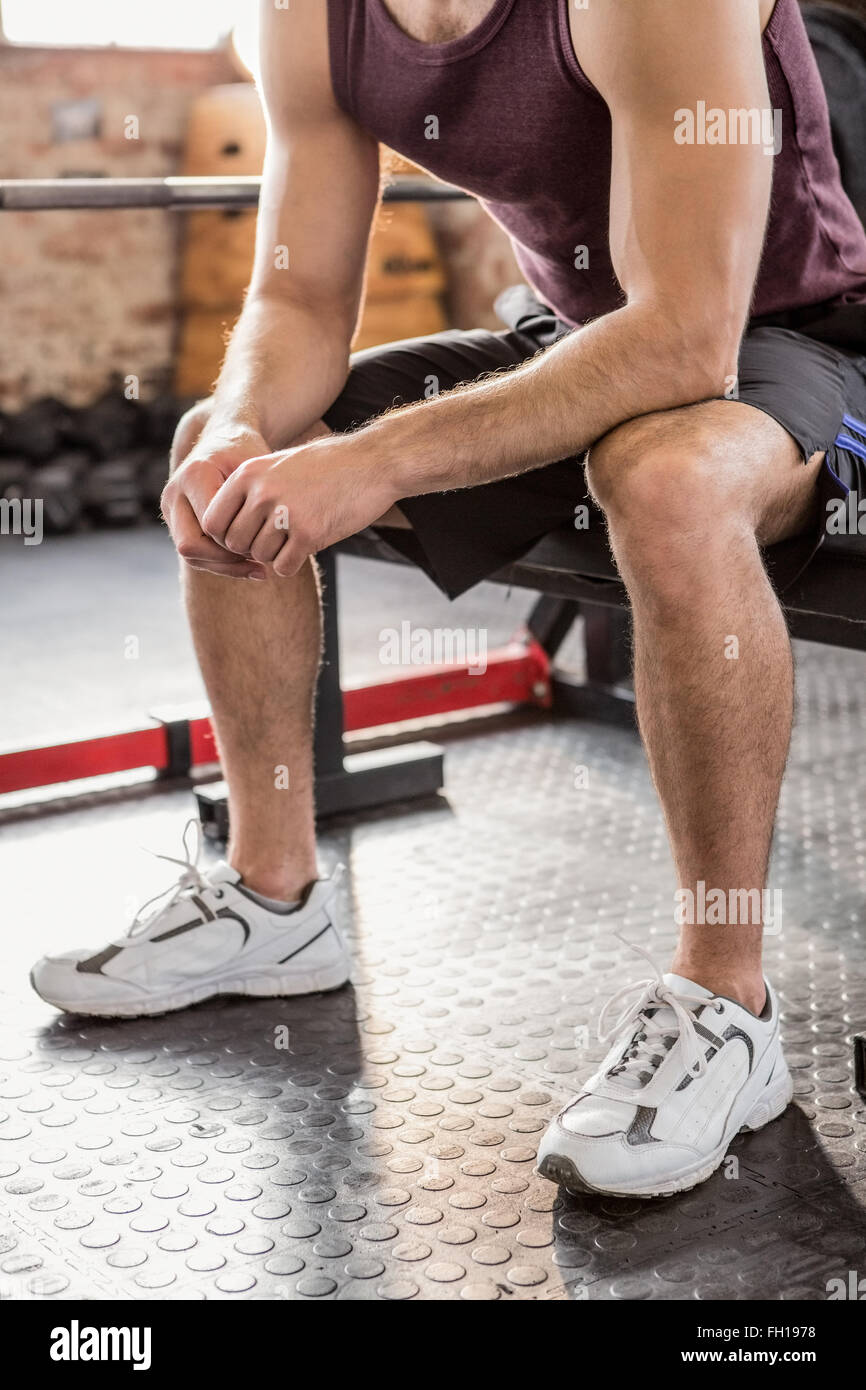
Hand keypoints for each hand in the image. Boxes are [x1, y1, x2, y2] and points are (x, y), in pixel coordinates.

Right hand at [161, 404, 270, 578]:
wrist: (224, 438)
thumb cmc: (247, 451)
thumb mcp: (257, 466)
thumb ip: (256, 500)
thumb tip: (265, 542)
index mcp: (194, 475)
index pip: (211, 525)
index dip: (239, 540)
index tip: (267, 542)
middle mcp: (174, 493)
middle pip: (190, 545)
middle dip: (226, 560)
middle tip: (261, 562)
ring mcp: (171, 508)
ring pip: (190, 554)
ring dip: (224, 566)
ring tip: (259, 569)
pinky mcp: (176, 521)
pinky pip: (195, 553)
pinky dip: (221, 563)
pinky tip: (251, 566)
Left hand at [201, 434, 397, 576]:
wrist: (374, 462)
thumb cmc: (330, 465)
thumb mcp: (281, 464)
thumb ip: (253, 489)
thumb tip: (227, 525)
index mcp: (248, 474)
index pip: (213, 521)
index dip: (226, 536)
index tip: (246, 536)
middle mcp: (261, 493)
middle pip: (235, 543)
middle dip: (250, 549)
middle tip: (272, 542)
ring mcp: (285, 514)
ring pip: (259, 556)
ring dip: (274, 555)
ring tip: (293, 540)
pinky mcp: (309, 534)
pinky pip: (283, 566)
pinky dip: (291, 565)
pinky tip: (305, 548)